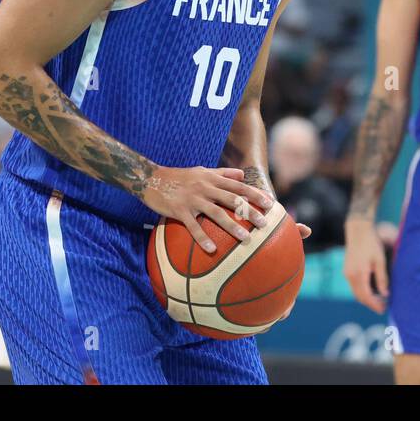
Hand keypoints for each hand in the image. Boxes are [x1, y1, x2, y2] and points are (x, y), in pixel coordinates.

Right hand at [141, 166, 271, 252]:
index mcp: (211, 178)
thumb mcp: (201, 170)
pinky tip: (211, 250)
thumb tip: (242, 175)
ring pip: (216, 213)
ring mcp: (192, 199)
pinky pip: (192, 226)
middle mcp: (204, 187)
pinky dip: (202, 238)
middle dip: (249, 211)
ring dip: (232, 226)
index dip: (254, 194)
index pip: (237, 186)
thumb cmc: (179, 176)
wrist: (150, 178)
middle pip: (231, 199)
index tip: (269, 204)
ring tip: (246, 238)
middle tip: (264, 224)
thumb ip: (222, 173)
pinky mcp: (179, 210)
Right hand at [343, 216, 388, 313]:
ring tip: (379, 300)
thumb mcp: (380, 260)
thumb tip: (385, 294)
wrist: (358, 231)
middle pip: (360, 297)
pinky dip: (362, 291)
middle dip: (371, 304)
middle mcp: (351, 275)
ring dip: (366, 298)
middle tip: (382, 307)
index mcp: (360, 274)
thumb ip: (382, 279)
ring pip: (356, 292)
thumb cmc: (371, 244)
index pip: (366, 296)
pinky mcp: (347, 270)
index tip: (383, 309)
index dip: (374, 305)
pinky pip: (354, 286)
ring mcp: (347, 273)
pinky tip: (371, 290)